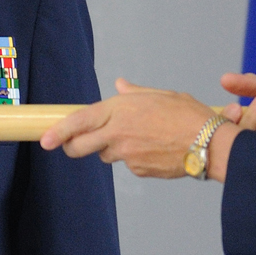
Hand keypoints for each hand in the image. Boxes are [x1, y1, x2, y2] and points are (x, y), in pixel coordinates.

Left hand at [39, 78, 222, 177]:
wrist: (211, 143)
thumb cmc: (189, 116)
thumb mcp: (161, 95)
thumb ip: (134, 93)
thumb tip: (120, 84)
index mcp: (120, 110)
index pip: (79, 121)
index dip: (59, 132)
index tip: (45, 140)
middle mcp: (117, 133)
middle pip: (80, 146)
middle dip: (72, 147)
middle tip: (74, 145)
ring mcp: (126, 154)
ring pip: (106, 155)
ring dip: (112, 150)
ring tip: (140, 139)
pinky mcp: (137, 170)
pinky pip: (128, 165)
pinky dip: (135, 159)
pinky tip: (154, 150)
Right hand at [219, 72, 255, 146]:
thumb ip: (250, 84)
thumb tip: (224, 79)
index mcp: (243, 131)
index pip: (219, 132)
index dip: (219, 122)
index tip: (229, 107)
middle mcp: (248, 147)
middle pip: (227, 141)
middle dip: (231, 121)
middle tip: (237, 106)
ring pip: (244, 143)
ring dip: (253, 118)